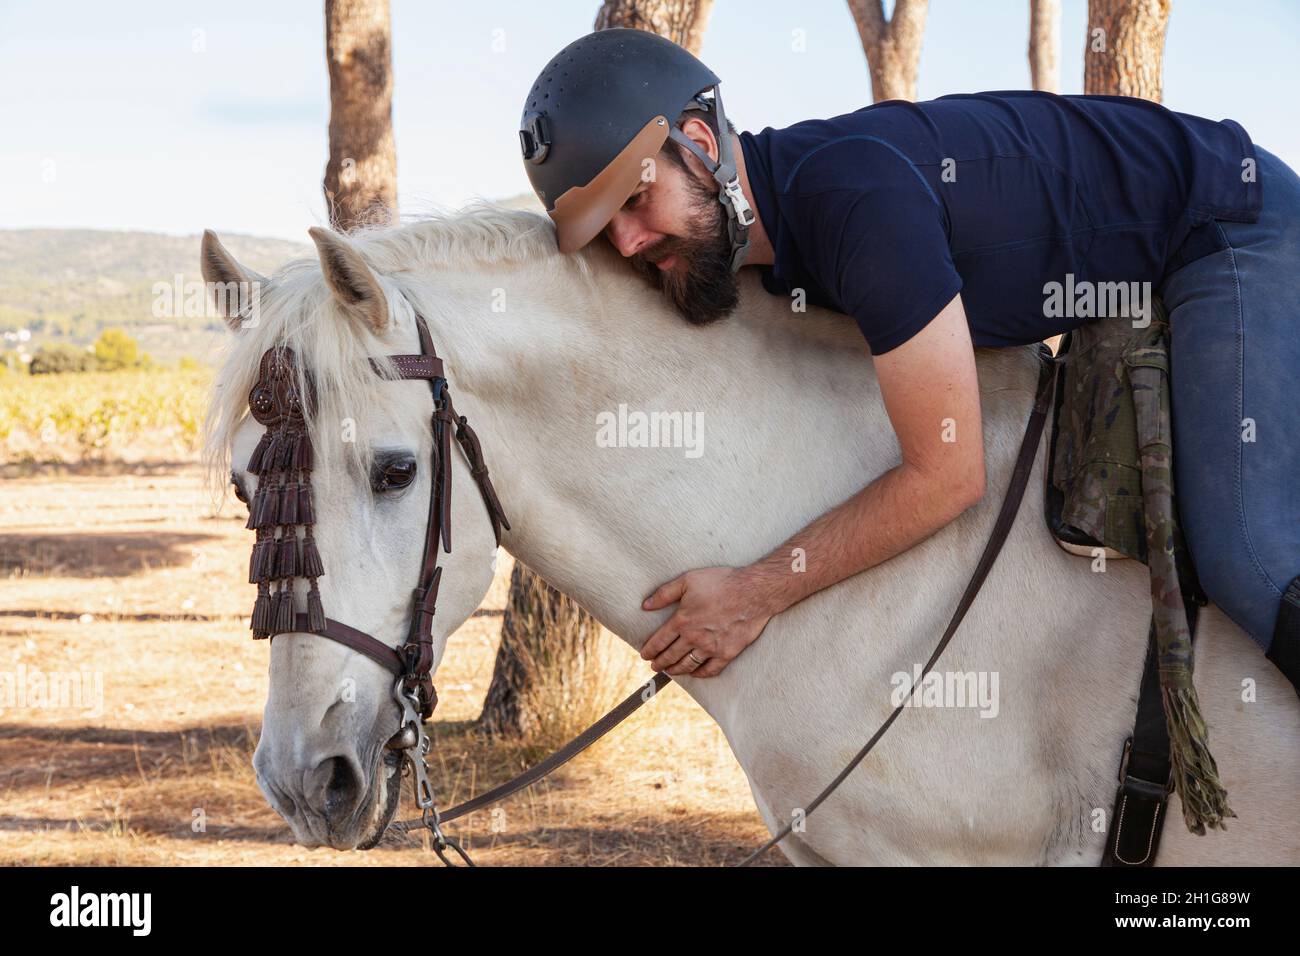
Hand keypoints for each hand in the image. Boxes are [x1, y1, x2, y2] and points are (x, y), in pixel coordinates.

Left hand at [640, 567, 771, 677]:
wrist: (752, 592)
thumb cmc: (720, 583)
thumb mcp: (688, 580)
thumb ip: (664, 593)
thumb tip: (645, 605)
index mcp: (682, 621)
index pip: (659, 641)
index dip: (650, 650)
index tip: (645, 655)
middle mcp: (694, 638)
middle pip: (671, 656)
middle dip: (660, 663)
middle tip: (654, 666)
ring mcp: (711, 648)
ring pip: (688, 665)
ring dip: (676, 670)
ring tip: (670, 671)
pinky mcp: (727, 653)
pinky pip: (710, 670)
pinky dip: (700, 674)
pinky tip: (695, 673)